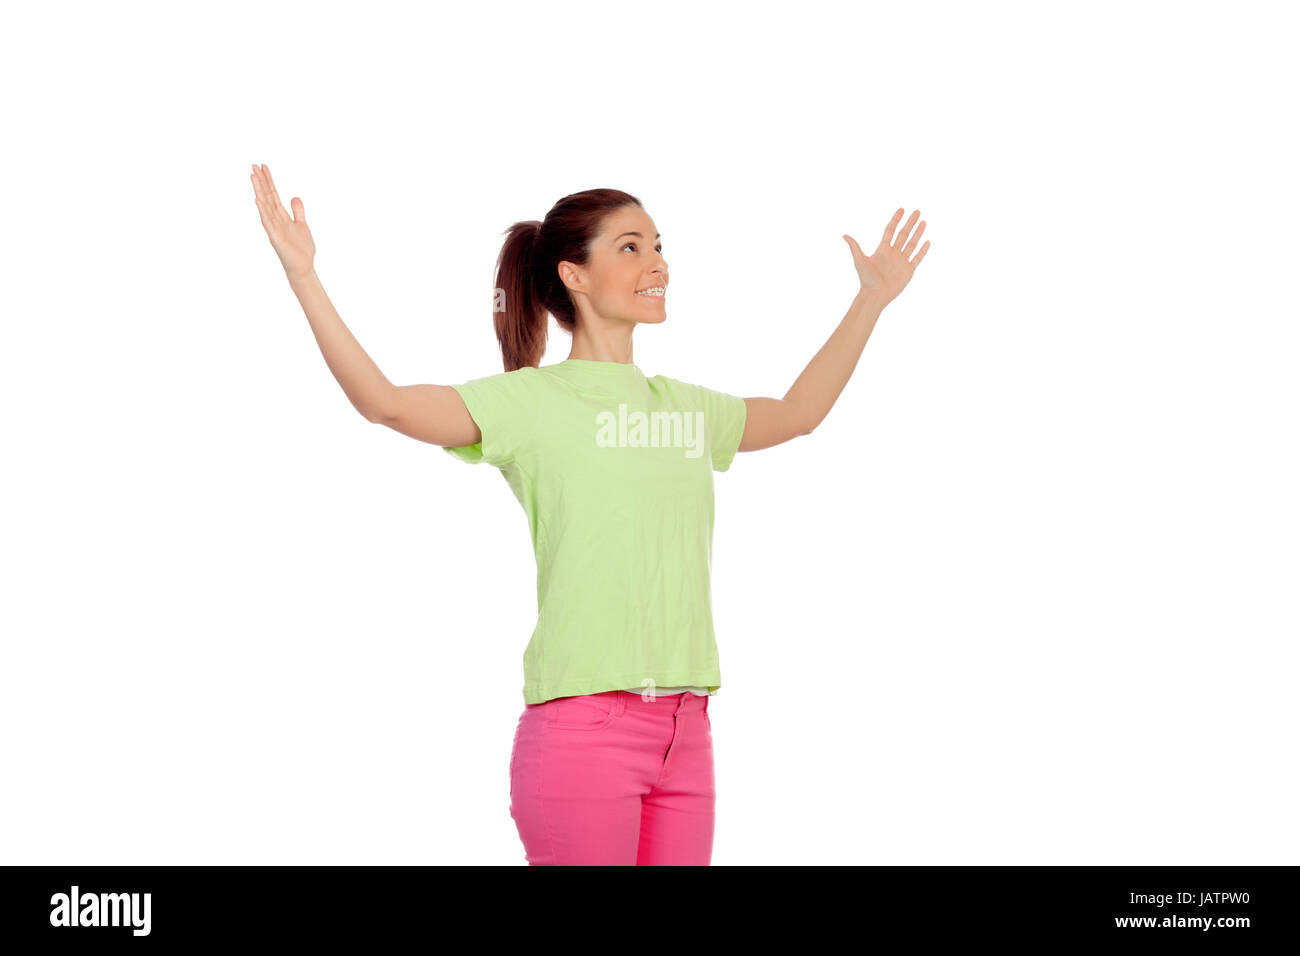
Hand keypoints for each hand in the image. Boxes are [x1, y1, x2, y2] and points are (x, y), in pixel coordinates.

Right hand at [251, 163, 315, 280]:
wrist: (303, 267)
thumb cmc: (301, 249)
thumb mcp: (302, 225)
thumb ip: (297, 211)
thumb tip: (294, 196)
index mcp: (282, 215)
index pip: (273, 194)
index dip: (268, 180)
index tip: (263, 166)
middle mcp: (275, 219)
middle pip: (267, 196)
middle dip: (261, 181)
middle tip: (253, 165)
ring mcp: (274, 228)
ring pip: (265, 206)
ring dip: (259, 191)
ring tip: (252, 176)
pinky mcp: (276, 238)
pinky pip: (267, 223)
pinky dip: (262, 212)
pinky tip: (257, 200)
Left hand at [843, 208, 929, 307]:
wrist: (875, 295)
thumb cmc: (866, 279)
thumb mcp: (859, 261)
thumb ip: (854, 247)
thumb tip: (843, 235)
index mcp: (883, 249)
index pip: (890, 230)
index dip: (895, 219)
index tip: (901, 209)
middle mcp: (893, 253)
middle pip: (903, 234)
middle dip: (910, 223)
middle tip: (917, 211)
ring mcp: (902, 261)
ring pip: (912, 243)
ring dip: (918, 233)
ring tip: (924, 222)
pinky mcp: (909, 270)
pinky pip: (918, 258)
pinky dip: (923, 250)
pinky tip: (928, 241)